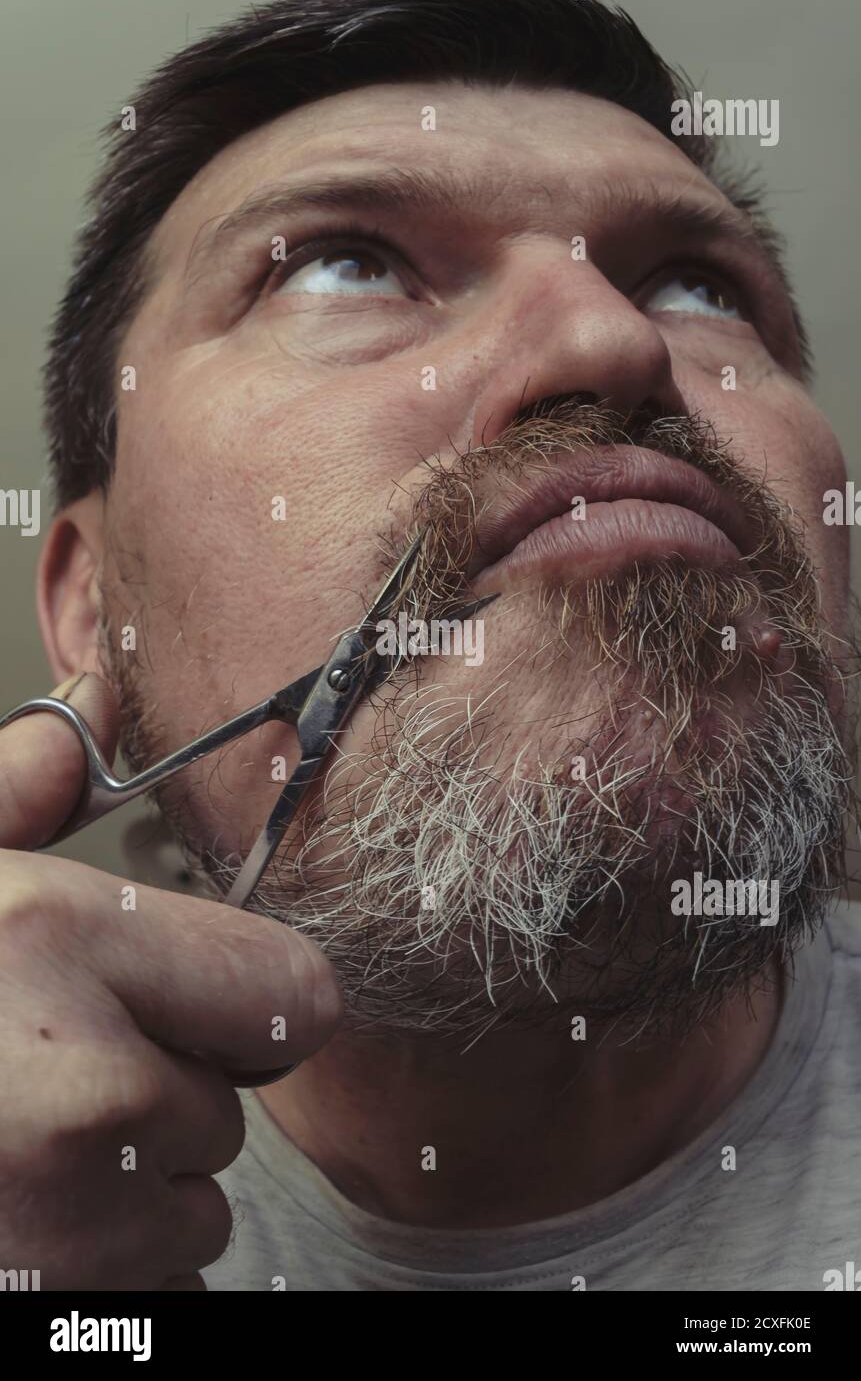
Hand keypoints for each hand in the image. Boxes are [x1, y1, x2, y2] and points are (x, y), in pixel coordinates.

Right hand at [0, 672, 341, 1289]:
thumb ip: (5, 796)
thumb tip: (80, 717)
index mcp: (57, 947)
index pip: (297, 995)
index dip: (244, 998)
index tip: (185, 997)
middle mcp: (84, 1092)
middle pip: (233, 1111)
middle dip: (162, 1095)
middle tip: (41, 1078)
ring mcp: (67, 1227)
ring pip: (190, 1215)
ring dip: (127, 1196)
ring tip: (4, 1157)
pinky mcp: (50, 1318)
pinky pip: (145, 1297)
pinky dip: (95, 1276)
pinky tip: (5, 1229)